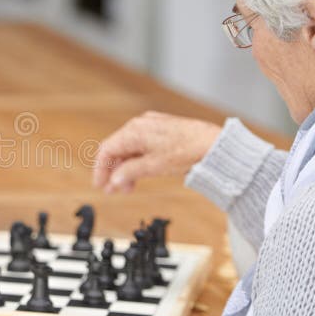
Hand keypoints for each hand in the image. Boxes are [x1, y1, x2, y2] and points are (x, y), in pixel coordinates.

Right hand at [93, 111, 221, 192]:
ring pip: (129, 149)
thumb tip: (114, 180)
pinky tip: (140, 174)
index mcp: (134, 130)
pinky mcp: (162, 131)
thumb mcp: (153, 166)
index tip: (100, 185)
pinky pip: (141, 146)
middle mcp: (140, 125)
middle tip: (114, 190)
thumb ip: (129, 172)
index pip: (106, 150)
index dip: (100, 169)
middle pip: (116, 149)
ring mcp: (151, 126)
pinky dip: (137, 161)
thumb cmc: (187, 151)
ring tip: (128, 187)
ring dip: (125, 168)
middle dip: (113, 171)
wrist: (214, 145)